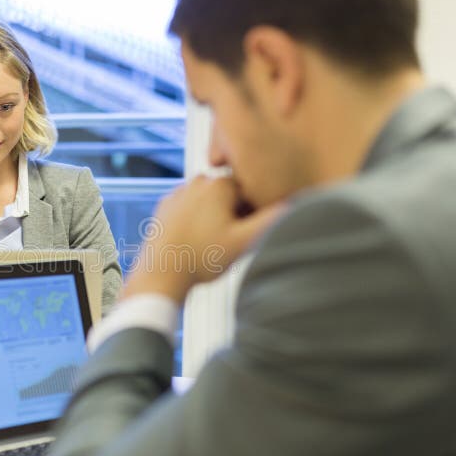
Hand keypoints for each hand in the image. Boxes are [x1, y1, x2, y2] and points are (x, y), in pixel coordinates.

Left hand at [124, 175, 283, 303]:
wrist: (160, 274)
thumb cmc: (201, 259)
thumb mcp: (243, 242)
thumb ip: (271, 221)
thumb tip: (296, 205)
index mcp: (219, 184)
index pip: (252, 190)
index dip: (255, 212)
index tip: (248, 232)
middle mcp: (198, 181)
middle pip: (231, 195)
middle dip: (236, 214)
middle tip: (229, 241)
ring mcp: (179, 192)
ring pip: (211, 201)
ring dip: (218, 217)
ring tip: (212, 242)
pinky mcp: (166, 206)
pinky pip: (191, 209)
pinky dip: (197, 221)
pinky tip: (196, 240)